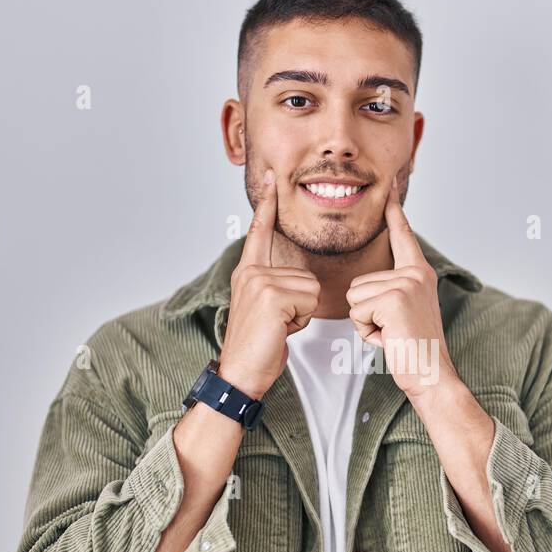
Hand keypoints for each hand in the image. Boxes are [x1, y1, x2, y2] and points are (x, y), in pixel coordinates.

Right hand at [217, 168, 320, 397]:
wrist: (241, 373)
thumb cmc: (258, 346)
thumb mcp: (266, 310)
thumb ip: (276, 288)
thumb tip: (301, 284)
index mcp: (248, 272)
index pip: (260, 232)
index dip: (267, 205)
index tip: (271, 177)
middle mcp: (250, 272)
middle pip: (306, 276)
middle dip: (302, 305)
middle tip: (278, 323)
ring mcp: (259, 282)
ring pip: (311, 289)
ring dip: (302, 315)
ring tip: (278, 327)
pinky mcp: (271, 295)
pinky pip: (310, 301)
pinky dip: (301, 322)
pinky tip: (280, 331)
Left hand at [345, 174, 458, 401]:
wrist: (431, 374)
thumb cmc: (414, 349)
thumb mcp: (405, 312)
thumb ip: (393, 292)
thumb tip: (368, 286)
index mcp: (419, 273)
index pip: (403, 237)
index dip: (394, 212)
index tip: (391, 187)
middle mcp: (415, 273)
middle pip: (359, 282)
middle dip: (366, 313)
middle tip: (393, 330)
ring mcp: (406, 284)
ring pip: (355, 297)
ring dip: (366, 323)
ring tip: (392, 333)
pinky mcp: (394, 299)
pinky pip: (357, 312)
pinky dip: (367, 332)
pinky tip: (390, 338)